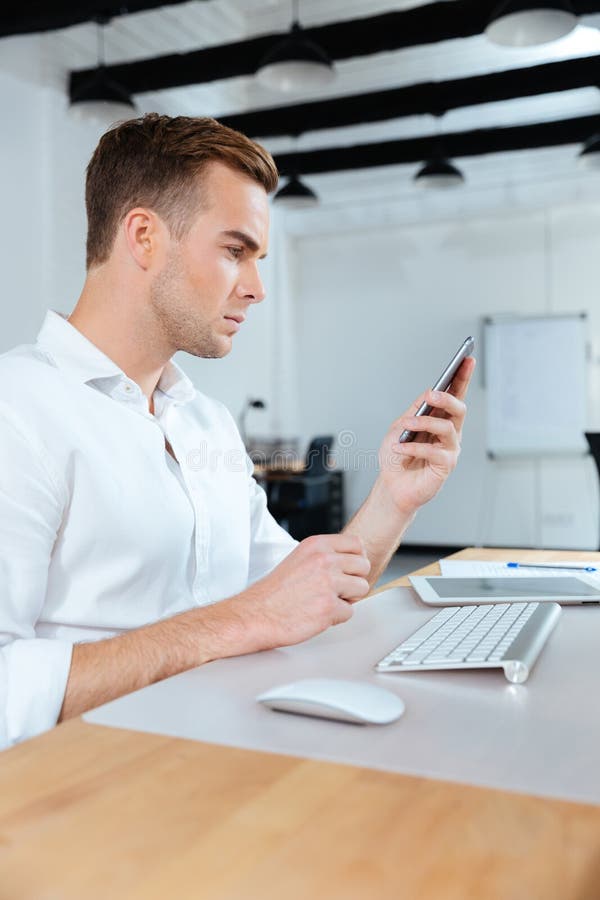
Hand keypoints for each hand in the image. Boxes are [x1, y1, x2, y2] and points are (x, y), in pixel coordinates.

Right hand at [219, 533, 370, 653]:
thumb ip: (324, 556)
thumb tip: (351, 560)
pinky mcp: (329, 606)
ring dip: (348, 599)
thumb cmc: (274, 592)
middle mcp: (324, 560)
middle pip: (364, 566)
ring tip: (325, 601)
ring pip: (362, 588)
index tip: (349, 569)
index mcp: (316, 545)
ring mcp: (328, 583)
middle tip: (337, 589)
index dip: (356, 559)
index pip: (357, 544)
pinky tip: (318, 614)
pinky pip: (350, 612)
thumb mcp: (299, 559)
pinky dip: (337, 617)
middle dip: (354, 580)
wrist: (256, 615)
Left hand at [378, 356, 475, 516]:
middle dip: (447, 398)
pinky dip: (414, 447)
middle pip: (459, 408)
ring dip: (424, 423)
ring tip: (407, 425)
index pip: (455, 394)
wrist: (391, 485)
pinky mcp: (446, 465)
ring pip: (448, 428)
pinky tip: (401, 448)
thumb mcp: (400, 427)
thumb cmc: (397, 457)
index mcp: (440, 419)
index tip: (467, 358)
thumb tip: (430, 393)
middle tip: (432, 395)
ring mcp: (450, 449)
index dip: (463, 376)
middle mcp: (449, 433)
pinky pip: (434, 451)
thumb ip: (416, 410)